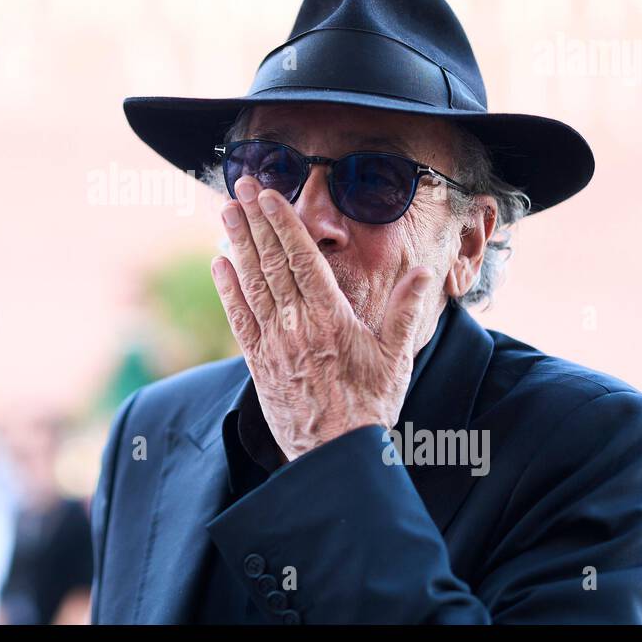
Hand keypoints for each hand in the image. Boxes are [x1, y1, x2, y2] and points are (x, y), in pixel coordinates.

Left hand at [211, 176, 436, 460]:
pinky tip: (219, 263)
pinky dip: (228, 289)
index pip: (302, 259)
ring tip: (226, 211)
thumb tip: (422, 272)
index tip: (270, 195)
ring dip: (237, 243)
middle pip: (272, 262)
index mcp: (331, 318)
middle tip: (241, 186)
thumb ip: (406, 311)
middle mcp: (297, 325)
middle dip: (255, 220)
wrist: (335, 455)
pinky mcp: (258, 363)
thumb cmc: (371, 405)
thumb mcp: (397, 357)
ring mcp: (273, 343)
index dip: (284, 223)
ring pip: (252, 283)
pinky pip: (239, 318)